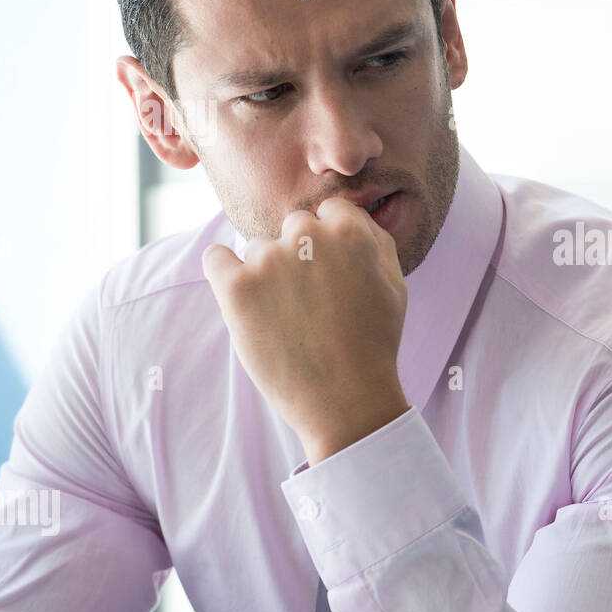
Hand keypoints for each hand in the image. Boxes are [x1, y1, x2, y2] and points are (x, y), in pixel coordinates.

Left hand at [202, 198, 410, 465]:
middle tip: (311, 300)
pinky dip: (224, 273)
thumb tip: (349, 214)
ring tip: (287, 317)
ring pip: (258, 248)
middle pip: (294, 227)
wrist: (346, 399)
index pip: (329, 212)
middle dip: (301, 254)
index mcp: (350, 231)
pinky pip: (215, 259)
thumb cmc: (374, 344)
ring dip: (267, 273)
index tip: (332, 275)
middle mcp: (308, 236)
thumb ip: (374, 239)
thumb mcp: (395, 285)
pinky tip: (242, 297)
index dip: (332, 243)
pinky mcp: (235, 287)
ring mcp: (268, 260)